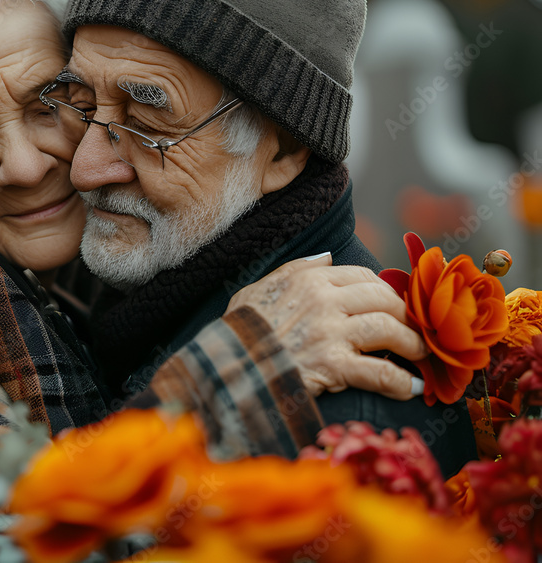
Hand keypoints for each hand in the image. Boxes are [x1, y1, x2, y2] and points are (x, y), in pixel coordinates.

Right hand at [225, 253, 427, 399]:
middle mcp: (324, 301)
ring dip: (412, 345)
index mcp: (308, 279)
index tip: (392, 307)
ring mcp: (330, 333)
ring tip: (419, 356)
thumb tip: (327, 257)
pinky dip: (402, 383)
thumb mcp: (257, 289)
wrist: (226, 368)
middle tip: (414, 331)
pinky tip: (412, 389)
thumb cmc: (240, 332)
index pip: (362, 276)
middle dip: (406, 316)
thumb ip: (293, 269)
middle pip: (384, 299)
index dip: (384, 292)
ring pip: (390, 329)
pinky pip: (381, 372)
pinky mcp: (334, 367)